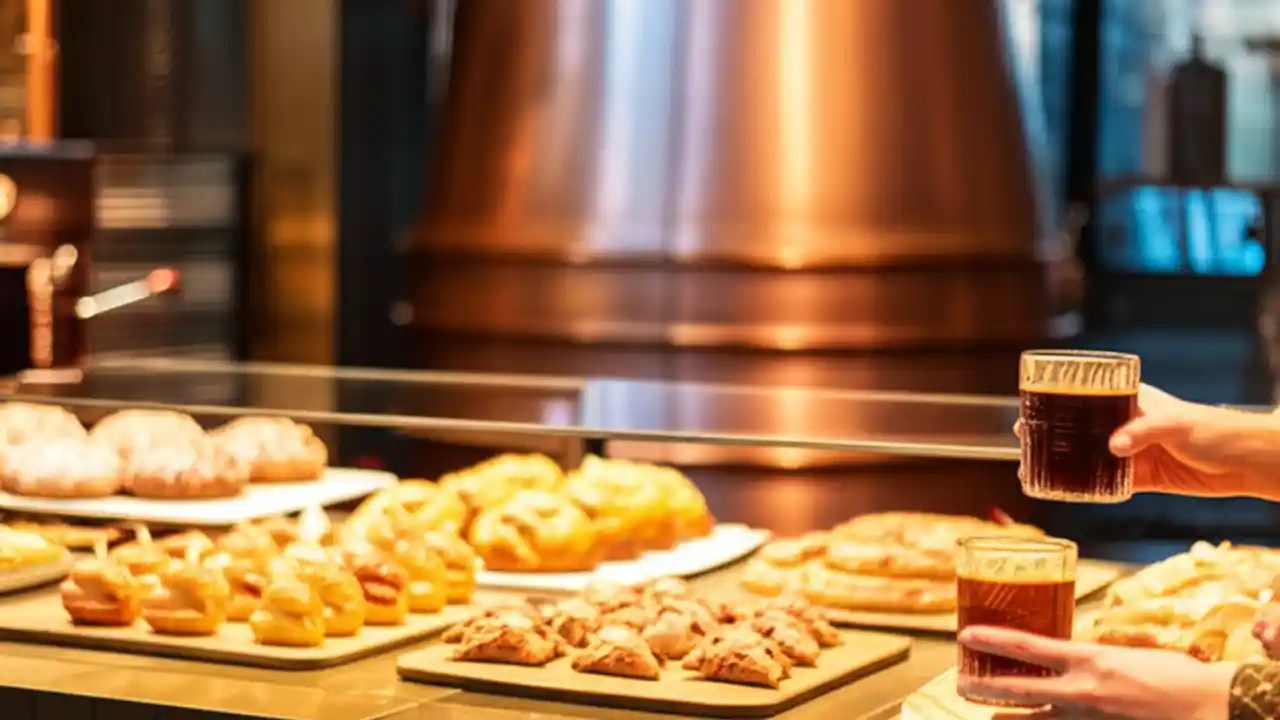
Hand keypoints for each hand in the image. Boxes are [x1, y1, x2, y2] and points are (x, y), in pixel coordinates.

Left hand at [958, 626, 1234, 718]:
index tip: (964, 634)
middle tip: (961, 684)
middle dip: (984, 687)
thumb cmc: (1173, 675)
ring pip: (1035, 719)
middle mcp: (1082, 691)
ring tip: (990, 712)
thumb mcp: (1122, 655)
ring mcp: (1089, 718)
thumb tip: (1067, 660)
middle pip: (1019, 690)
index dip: (991, 640)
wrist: (1209, 706)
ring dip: (1009, 716)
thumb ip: (1089, 659)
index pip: (1027, 647)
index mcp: (1089, 660)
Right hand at [1017, 384, 1278, 498]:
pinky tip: (1067, 489)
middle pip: (1082, 428)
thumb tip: (1113, 448)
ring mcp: (1133, 451)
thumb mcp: (1174, 424)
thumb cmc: (1212, 429)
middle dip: (1053, 433)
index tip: (1032, 408)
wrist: (1244, 462)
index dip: (1058, 401)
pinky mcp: (1143, 477)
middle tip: (1023, 440)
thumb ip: (1141, 432)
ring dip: (1066, 462)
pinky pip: (1109, 482)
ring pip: (1090, 456)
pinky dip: (1089, 486)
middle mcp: (1127, 424)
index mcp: (1132, 400)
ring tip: (1036, 468)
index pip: (1087, 396)